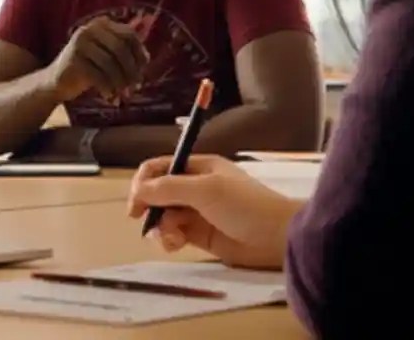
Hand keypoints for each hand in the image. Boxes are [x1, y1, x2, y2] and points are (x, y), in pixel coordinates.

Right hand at [45, 15, 148, 101]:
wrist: (57, 81)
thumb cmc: (88, 68)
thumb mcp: (108, 56)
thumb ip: (126, 52)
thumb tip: (147, 58)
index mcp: (101, 24)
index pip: (129, 34)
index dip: (139, 53)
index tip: (143, 70)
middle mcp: (89, 29)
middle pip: (120, 48)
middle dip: (131, 70)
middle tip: (135, 87)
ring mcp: (79, 43)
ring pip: (110, 63)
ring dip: (120, 82)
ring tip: (122, 94)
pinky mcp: (73, 60)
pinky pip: (98, 75)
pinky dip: (107, 88)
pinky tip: (109, 96)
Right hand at [127, 155, 300, 269]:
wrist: (277, 237)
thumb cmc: (244, 205)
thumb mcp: (204, 190)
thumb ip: (168, 188)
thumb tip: (138, 191)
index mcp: (198, 168)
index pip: (160, 168)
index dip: (143, 181)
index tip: (136, 201)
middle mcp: (195, 187)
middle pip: (158, 193)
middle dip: (149, 206)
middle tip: (143, 220)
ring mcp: (197, 212)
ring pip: (164, 216)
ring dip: (160, 226)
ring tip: (169, 238)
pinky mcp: (200, 236)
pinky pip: (174, 235)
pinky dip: (169, 240)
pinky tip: (176, 245)